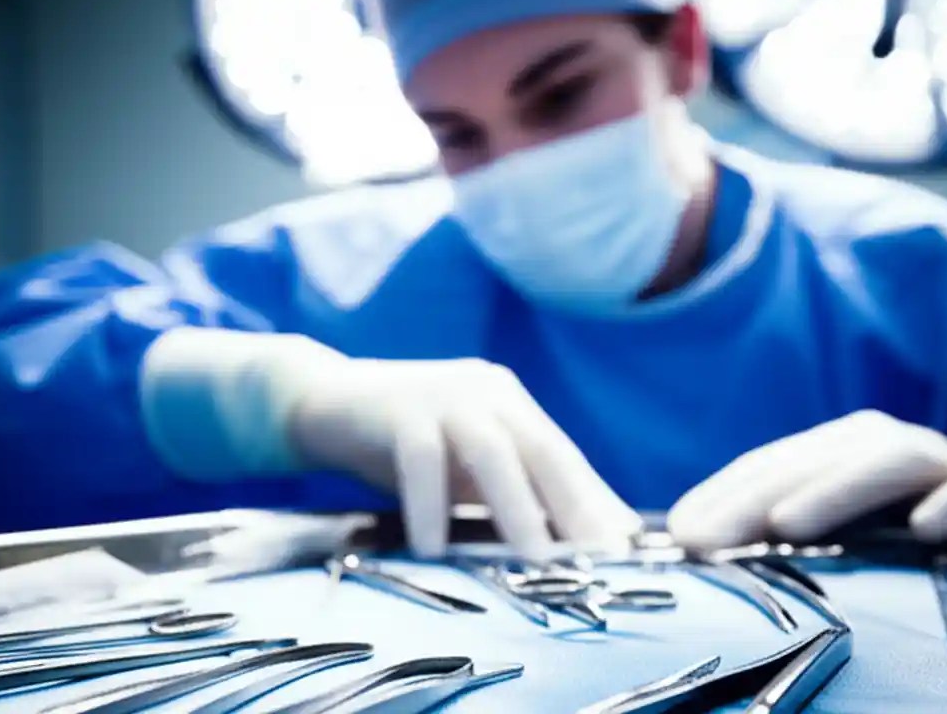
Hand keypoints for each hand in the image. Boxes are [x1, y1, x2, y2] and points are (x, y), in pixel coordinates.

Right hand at [289, 355, 642, 559]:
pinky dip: (431, 505)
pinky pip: (420, 460)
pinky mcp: (397, 408)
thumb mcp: (465, 469)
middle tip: (597, 556)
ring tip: (534, 556)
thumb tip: (574, 540)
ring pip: (491, 451)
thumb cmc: (403, 445)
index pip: (563, 455)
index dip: (595, 501)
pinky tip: (432, 548)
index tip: (623, 549)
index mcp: (509, 402)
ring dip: (517, 506)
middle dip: (573, 504)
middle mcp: (485, 391)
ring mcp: (442, 395)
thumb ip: (512, 492)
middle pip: (542, 449)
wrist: (322, 402)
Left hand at [667, 410, 946, 548]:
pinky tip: (926, 529)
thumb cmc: (908, 519)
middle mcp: (880, 446)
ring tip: (787, 525)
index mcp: (835, 450)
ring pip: (885, 466)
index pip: (769, 468)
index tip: (678, 532)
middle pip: (812, 465)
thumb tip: (694, 544)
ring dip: (835, 493)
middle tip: (707, 537)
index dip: (721, 495)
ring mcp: (940, 464)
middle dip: (753, 499)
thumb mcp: (842, 524)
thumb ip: (780, 531)